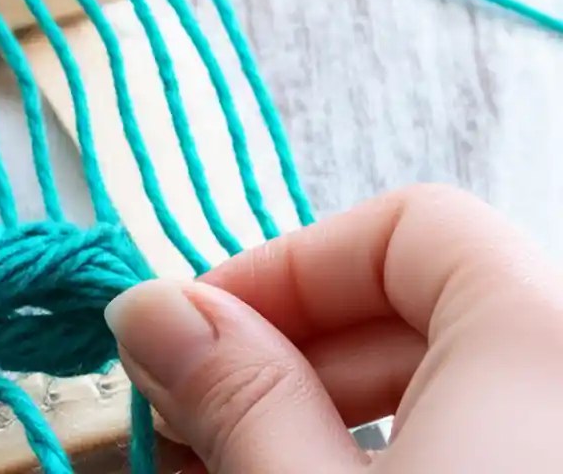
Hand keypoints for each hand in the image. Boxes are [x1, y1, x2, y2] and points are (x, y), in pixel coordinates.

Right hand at [106, 184, 562, 472]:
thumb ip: (237, 395)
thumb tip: (151, 310)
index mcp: (545, 343)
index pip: (410, 224)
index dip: (283, 267)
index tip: (194, 331)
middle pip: (422, 304)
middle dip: (285, 354)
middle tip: (189, 420)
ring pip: (446, 383)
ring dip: (319, 414)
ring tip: (225, 466)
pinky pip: (478, 442)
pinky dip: (389, 455)